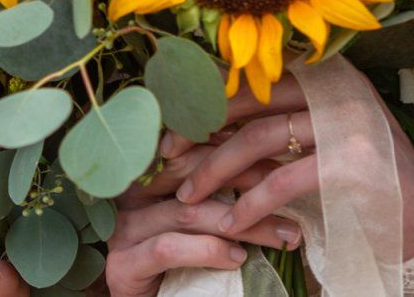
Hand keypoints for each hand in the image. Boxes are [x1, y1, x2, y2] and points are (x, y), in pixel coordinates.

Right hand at [101, 141, 301, 296]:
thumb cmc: (179, 265)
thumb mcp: (199, 222)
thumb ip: (218, 194)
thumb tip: (272, 173)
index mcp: (147, 174)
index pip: (195, 149)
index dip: (239, 152)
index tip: (281, 163)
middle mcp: (130, 195)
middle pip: (194, 175)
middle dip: (248, 182)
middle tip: (290, 194)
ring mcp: (124, 230)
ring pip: (189, 213)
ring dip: (244, 224)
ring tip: (281, 236)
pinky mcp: (123, 265)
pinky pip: (169, 247)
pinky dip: (208, 250)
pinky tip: (237, 258)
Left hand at [169, 74, 413, 259]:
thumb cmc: (361, 174)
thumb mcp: (321, 135)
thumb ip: (277, 122)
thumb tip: (203, 122)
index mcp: (327, 73)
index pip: (256, 79)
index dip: (210, 102)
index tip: (173, 128)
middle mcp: (337, 88)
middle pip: (251, 105)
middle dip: (202, 134)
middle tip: (167, 160)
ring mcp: (345, 123)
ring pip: (259, 138)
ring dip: (215, 170)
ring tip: (189, 196)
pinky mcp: (348, 162)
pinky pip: (282, 179)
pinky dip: (250, 201)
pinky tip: (231, 220)